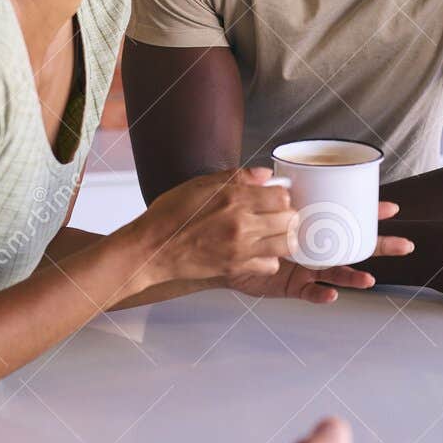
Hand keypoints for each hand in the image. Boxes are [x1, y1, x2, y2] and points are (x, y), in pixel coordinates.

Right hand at [127, 168, 294, 285]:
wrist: (152, 248)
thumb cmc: (171, 214)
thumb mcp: (201, 183)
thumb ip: (238, 177)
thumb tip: (266, 175)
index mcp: (234, 199)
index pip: (282, 197)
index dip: (281, 196)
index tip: (273, 198)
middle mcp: (242, 224)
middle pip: (290, 220)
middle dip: (288, 216)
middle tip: (277, 216)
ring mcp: (241, 249)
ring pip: (287, 244)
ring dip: (284, 238)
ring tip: (274, 234)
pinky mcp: (236, 268)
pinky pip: (270, 266)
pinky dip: (270, 259)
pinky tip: (260, 252)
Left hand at [225, 201, 415, 303]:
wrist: (226, 252)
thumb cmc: (249, 229)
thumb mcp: (263, 205)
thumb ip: (270, 190)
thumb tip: (276, 174)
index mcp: (318, 228)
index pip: (349, 217)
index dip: (370, 213)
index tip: (391, 208)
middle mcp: (318, 248)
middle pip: (355, 247)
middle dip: (381, 246)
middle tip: (405, 245)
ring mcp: (309, 269)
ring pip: (339, 272)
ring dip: (355, 276)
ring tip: (369, 279)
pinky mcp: (294, 286)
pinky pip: (311, 292)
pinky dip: (322, 294)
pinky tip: (331, 294)